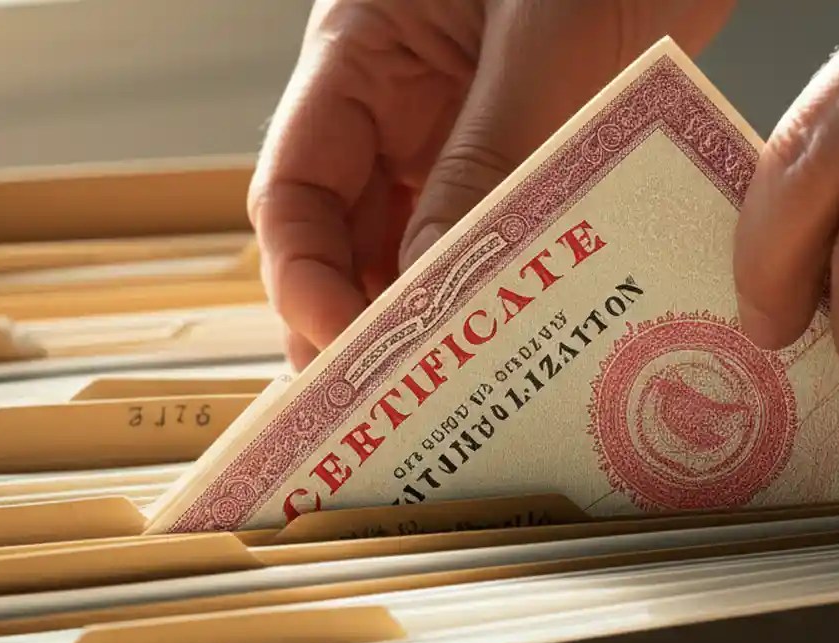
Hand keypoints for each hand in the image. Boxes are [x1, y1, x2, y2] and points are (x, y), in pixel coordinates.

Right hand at [249, 0, 733, 367]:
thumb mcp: (544, 36)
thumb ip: (490, 153)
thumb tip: (435, 283)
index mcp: (358, 54)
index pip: (294, 190)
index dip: (306, 279)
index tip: (352, 351)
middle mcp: (395, 105)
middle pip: (344, 238)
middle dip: (360, 323)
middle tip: (395, 408)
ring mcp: (457, 133)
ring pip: (414, 249)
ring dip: (429, 319)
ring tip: (457, 393)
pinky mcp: (523, 152)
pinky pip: (492, 234)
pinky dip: (497, 288)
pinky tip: (518, 337)